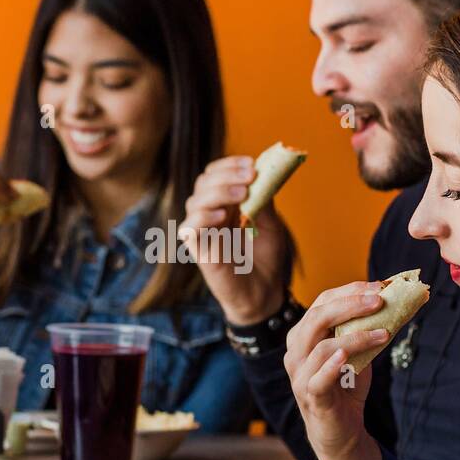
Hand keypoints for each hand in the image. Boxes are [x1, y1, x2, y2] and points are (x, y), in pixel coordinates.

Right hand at [179, 155, 289, 324]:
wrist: (264, 294)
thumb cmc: (266, 260)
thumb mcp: (270, 224)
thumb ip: (263, 200)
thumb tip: (262, 173)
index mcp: (225, 204)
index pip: (215, 175)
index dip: (229, 165)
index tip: (251, 164)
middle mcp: (210, 215)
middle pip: (204, 183)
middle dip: (226, 174)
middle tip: (250, 176)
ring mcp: (202, 232)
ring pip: (195, 201)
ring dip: (218, 192)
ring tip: (242, 194)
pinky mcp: (198, 251)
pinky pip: (190, 228)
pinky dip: (203, 217)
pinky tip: (223, 216)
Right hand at [285, 280, 389, 459]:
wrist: (342, 431)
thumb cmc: (347, 388)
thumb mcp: (358, 353)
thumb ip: (365, 331)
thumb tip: (394, 304)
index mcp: (304, 335)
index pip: (321, 303)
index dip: (348, 291)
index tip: (377, 286)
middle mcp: (296, 352)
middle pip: (317, 318)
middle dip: (350, 305)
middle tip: (379, 301)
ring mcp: (300, 375)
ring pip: (321, 347)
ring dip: (355, 336)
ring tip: (383, 333)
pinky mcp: (311, 397)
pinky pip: (318, 379)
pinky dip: (332, 366)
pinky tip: (347, 357)